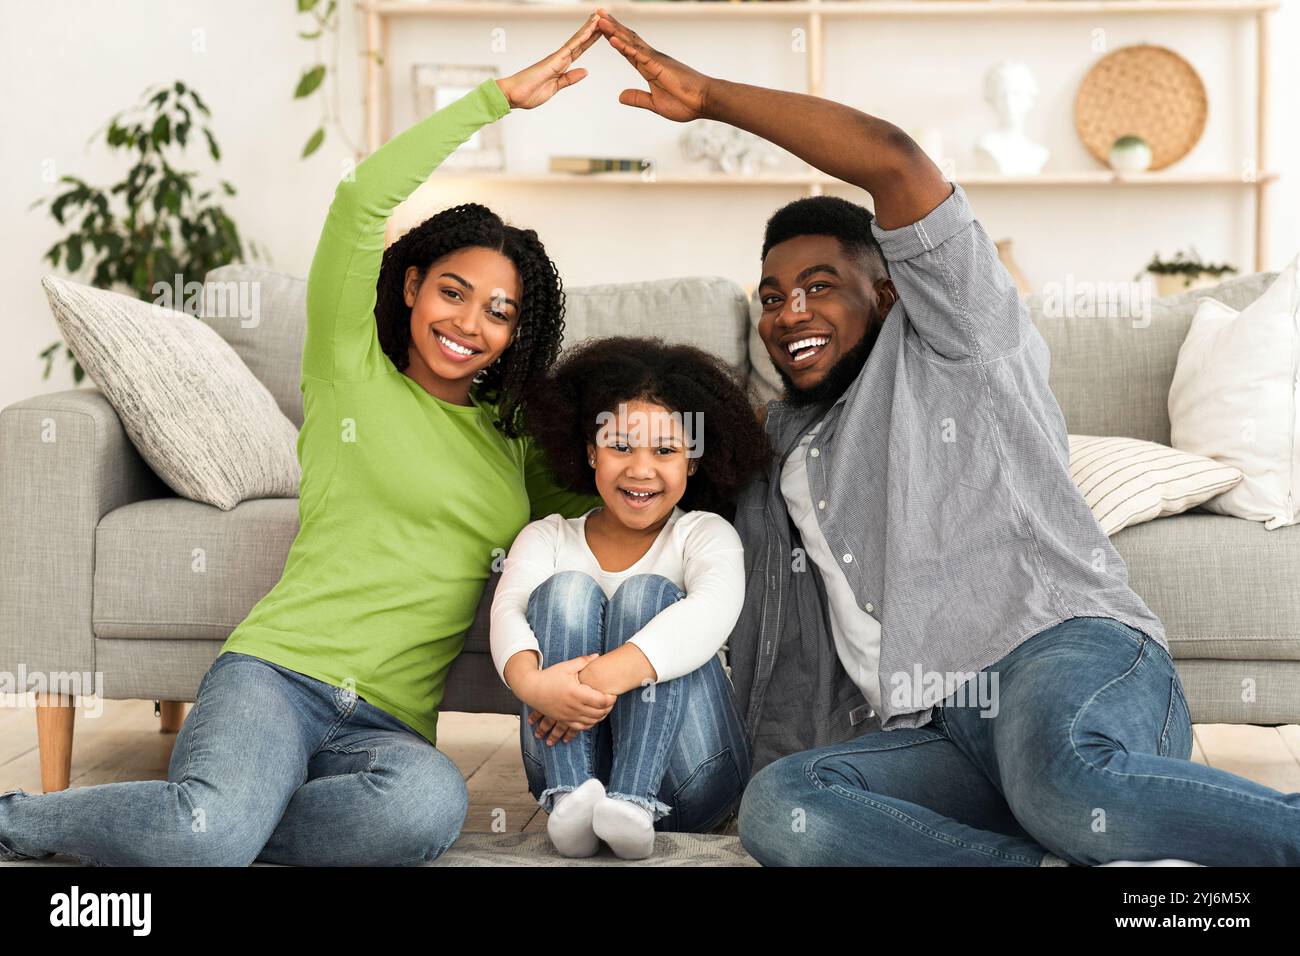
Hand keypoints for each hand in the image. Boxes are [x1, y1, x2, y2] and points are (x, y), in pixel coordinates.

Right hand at [497, 10, 602, 109]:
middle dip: (591, 29)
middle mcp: (559, 58)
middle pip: (579, 41)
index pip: (579, 49)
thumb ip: (569, 79)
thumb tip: (585, 71)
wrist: (513, 96)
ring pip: (576, 40)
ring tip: (599, 16)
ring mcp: (556, 58)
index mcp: (560, 65)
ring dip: (588, 28)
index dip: (590, 40)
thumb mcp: (556, 88)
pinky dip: (581, 37)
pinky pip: (570, 46)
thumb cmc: (529, 93)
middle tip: (602, 16)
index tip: (600, 31)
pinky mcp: (553, 60)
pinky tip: (590, 30)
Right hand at [520, 654, 615, 745]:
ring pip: (591, 721)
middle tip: (611, 701)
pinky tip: (593, 719)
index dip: (611, 699)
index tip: (613, 693)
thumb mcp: (566, 666)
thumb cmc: (549, 676)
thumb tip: (597, 656)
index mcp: (576, 692)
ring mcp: (568, 715)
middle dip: (608, 708)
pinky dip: (589, 724)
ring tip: (604, 709)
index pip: (601, 700)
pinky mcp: (563, 720)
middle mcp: (573, 706)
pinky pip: (580, 727)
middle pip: (598, 712)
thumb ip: (583, 661)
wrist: (531, 689)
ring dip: (600, 717)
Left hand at [596, 11, 712, 122]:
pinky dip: (624, 46)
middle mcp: (651, 59)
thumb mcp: (655, 103)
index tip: (602, 29)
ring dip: (614, 30)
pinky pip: (638, 54)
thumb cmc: (685, 102)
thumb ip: (638, 98)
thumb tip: (620, 97)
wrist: (704, 101)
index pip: (627, 50)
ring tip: (600, 18)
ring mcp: (655, 60)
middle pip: (627, 39)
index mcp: (649, 68)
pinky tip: (612, 39)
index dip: (614, 38)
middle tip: (597, 14)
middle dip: (612, 26)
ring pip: (630, 41)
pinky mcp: (659, 65)